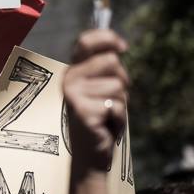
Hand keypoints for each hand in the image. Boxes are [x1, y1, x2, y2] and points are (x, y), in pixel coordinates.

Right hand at [64, 30, 129, 173]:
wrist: (90, 155)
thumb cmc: (100, 119)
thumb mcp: (101, 88)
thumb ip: (105, 68)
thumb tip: (119, 45)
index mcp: (73, 70)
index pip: (86, 41)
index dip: (107, 38)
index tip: (123, 46)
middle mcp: (69, 79)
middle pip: (112, 62)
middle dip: (122, 80)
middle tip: (112, 100)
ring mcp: (74, 95)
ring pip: (119, 86)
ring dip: (121, 103)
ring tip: (107, 115)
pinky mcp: (84, 111)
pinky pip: (118, 106)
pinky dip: (119, 118)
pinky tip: (106, 126)